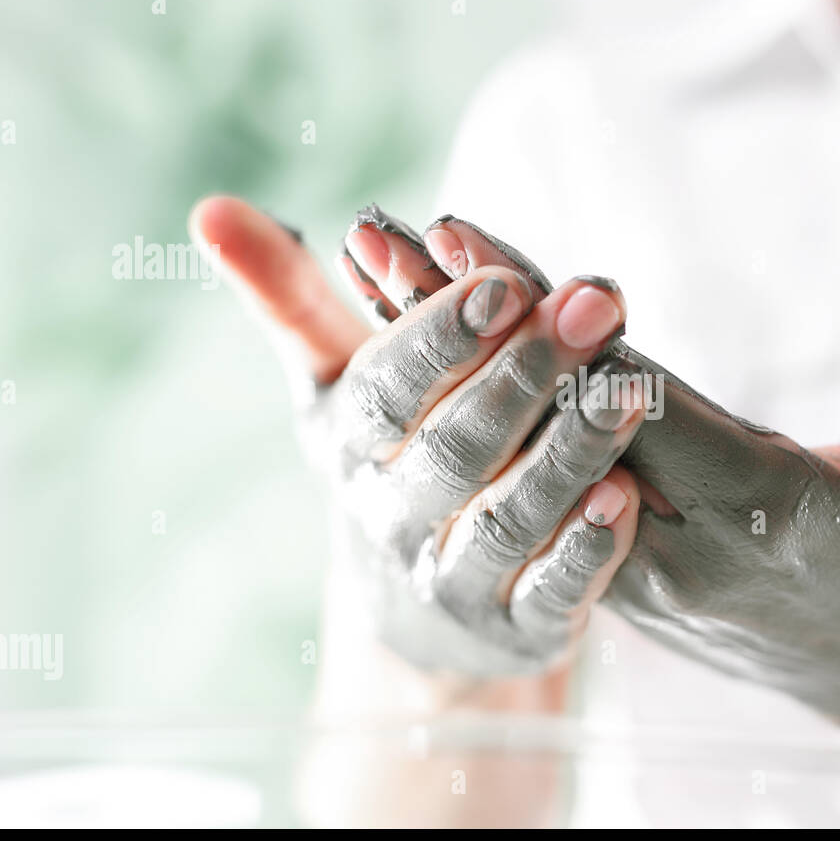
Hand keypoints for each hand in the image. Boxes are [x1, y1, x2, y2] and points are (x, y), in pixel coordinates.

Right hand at [190, 198, 644, 676]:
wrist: (418, 616)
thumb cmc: (392, 463)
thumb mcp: (337, 387)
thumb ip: (290, 299)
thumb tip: (210, 210)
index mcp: (353, 445)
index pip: (387, 388)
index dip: (440, 338)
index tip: (503, 283)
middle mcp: (395, 516)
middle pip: (457, 445)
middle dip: (526, 373)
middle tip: (594, 308)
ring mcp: (455, 581)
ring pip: (510, 516)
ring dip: (571, 453)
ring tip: (628, 390)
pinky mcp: (518, 630)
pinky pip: (551, 592)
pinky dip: (587, 549)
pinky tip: (623, 496)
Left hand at [360, 215, 839, 723]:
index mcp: (757, 509)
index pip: (635, 404)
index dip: (552, 324)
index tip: (475, 244)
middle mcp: (675, 545)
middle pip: (552, 425)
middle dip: (468, 327)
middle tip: (388, 239)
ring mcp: (631, 564)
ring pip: (522, 457)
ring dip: (449, 367)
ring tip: (378, 276)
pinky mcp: (610, 571)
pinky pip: (526, 480)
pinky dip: (476, 414)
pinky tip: (424, 352)